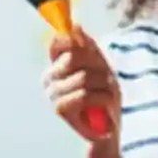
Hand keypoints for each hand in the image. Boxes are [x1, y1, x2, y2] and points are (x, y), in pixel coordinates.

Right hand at [42, 26, 119, 141]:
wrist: (107, 130)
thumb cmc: (103, 98)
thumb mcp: (100, 68)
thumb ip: (88, 47)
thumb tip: (76, 26)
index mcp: (56, 64)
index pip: (59, 41)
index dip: (80, 44)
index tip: (96, 56)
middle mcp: (48, 77)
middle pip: (75, 56)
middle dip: (99, 66)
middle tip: (107, 80)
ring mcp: (51, 93)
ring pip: (84, 76)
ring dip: (105, 85)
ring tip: (108, 96)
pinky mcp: (59, 109)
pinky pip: (84, 94)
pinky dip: (103, 98)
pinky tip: (105, 106)